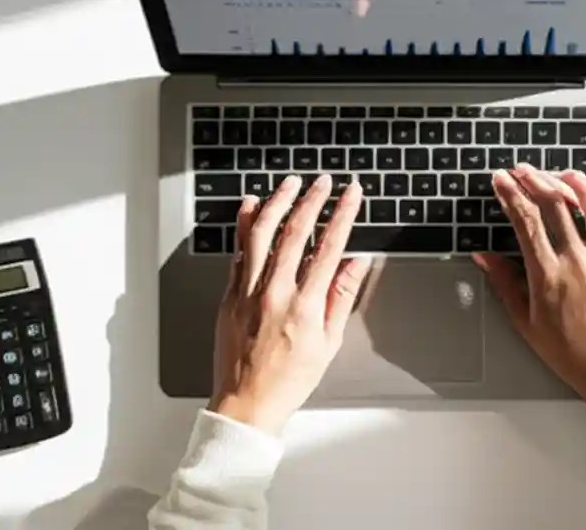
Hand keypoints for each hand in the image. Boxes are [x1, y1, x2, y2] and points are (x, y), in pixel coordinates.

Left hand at [209, 175, 372, 433]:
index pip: (328, 247)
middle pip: (294, 232)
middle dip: (312, 199)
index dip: (342, 214)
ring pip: (260, 234)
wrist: (246, 403)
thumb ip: (342, 296)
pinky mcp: (229, 295)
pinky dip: (245, 225)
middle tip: (323, 181)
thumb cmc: (288, 380)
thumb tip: (356, 263)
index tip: (351, 193)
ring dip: (277, 203)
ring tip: (290, 184)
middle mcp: (274, 293)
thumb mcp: (329, 343)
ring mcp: (247, 292)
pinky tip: (251, 207)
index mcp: (304, 306)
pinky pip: (238, 252)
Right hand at [473, 164, 585, 452]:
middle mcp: (575, 260)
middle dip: (533, 180)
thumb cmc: (571, 353)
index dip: (510, 194)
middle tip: (519, 170)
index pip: (525, 220)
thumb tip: (485, 257)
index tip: (500, 181)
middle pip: (553, 205)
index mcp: (547, 275)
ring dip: (570, 183)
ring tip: (558, 172)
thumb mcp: (525, 322)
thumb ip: (505, 284)